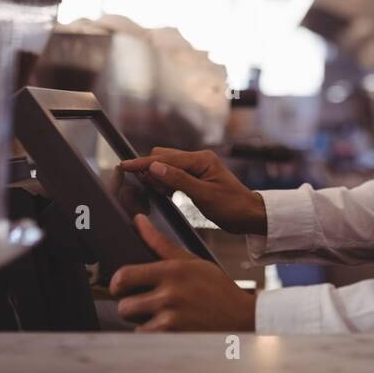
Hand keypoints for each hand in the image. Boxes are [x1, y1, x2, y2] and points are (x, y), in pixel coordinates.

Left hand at [110, 214, 256, 331]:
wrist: (240, 317)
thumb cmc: (215, 288)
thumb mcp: (191, 261)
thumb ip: (160, 243)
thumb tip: (138, 220)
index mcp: (172, 270)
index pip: (123, 276)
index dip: (117, 283)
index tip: (121, 286)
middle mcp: (169, 294)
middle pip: (124, 305)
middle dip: (131, 305)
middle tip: (145, 303)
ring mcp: (171, 318)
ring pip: (133, 323)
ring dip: (141, 321)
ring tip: (159, 315)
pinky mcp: (174, 337)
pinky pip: (145, 337)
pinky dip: (152, 334)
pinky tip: (167, 327)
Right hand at [120, 148, 265, 235]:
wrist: (250, 215)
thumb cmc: (232, 206)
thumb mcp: (204, 195)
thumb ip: (178, 180)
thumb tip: (154, 167)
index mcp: (201, 160)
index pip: (165, 158)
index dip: (142, 163)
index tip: (123, 165)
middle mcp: (199, 159)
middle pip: (164, 156)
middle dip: (150, 169)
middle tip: (145, 188)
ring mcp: (198, 167)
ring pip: (168, 165)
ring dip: (158, 177)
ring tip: (158, 193)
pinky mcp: (198, 177)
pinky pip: (175, 175)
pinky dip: (166, 182)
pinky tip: (167, 194)